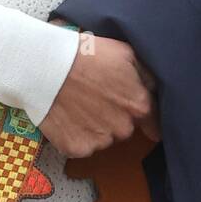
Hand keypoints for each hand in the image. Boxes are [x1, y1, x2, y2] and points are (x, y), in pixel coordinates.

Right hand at [38, 18, 159, 157]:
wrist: (45, 66)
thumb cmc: (85, 54)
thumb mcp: (124, 52)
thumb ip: (147, 76)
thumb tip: (155, 92)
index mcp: (138, 105)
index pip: (154, 124)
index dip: (145, 117)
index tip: (133, 111)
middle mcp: (123, 128)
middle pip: (125, 129)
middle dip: (115, 116)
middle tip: (96, 96)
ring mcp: (99, 141)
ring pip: (103, 138)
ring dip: (95, 125)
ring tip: (78, 102)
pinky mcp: (77, 149)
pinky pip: (82, 145)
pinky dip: (75, 134)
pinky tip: (67, 115)